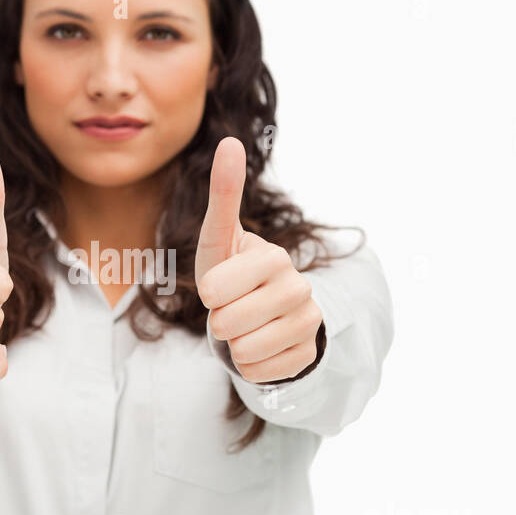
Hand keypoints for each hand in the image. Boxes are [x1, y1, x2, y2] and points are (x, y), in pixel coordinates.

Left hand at [195, 136, 322, 384]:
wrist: (267, 312)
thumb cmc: (234, 272)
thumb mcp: (221, 237)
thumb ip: (224, 193)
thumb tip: (229, 141)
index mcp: (273, 258)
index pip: (215, 289)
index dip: (209, 292)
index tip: (221, 284)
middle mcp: (297, 288)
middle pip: (226, 323)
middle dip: (218, 320)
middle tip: (232, 308)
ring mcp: (306, 323)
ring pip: (242, 350)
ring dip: (233, 343)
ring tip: (246, 326)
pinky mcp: (306, 355)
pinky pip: (259, 372)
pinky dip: (250, 365)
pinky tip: (261, 345)